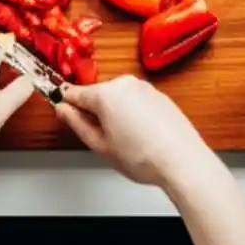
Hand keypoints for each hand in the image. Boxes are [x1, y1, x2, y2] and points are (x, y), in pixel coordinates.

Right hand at [55, 76, 216, 188]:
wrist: (181, 160)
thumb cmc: (144, 157)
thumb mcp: (100, 145)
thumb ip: (76, 123)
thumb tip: (63, 110)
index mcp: (106, 94)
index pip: (75, 93)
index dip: (66, 104)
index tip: (63, 112)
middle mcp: (125, 84)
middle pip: (98, 95)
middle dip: (95, 113)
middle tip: (103, 139)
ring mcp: (144, 88)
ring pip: (117, 99)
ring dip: (115, 114)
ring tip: (126, 141)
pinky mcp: (159, 95)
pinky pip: (136, 102)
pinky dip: (133, 115)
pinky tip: (141, 136)